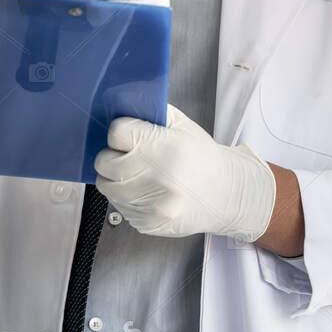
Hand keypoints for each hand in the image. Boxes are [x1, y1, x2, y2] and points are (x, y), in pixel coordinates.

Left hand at [94, 105, 275, 241]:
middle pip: (104, 162)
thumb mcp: (183, 126)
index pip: (116, 132)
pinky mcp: (147, 223)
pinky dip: (127, 199)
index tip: (130, 137)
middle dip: (114, 157)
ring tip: (140, 176)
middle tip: (133, 158)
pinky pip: (118, 206)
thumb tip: (120, 107)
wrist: (227, 196)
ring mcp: (150, 204)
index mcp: (164, 146)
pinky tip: (148, 193)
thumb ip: (151, 113)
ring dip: (118, 179)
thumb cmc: (202, 159)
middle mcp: (156, 177)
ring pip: (106, 186)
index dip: (121, 133)